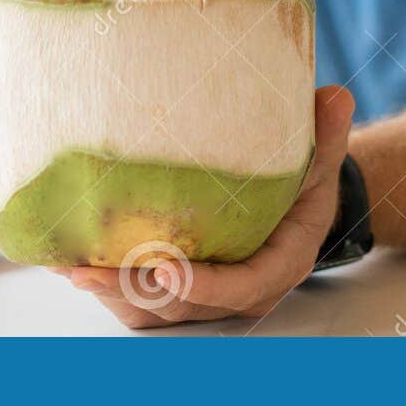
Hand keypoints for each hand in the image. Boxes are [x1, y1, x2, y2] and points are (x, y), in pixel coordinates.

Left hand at [57, 85, 354, 327]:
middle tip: (91, 270)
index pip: (240, 287)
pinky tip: (69, 262)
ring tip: (72, 269)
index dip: (203, 286)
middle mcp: (238, 290)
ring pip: (153, 309)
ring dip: (111, 293)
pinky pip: (138, 299)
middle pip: (182, 306)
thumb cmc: (303, 185)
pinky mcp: (177, 290)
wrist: (294, 205)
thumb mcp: (320, 161)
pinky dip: (106, 286)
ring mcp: (205, 296)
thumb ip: (326, 136)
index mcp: (278, 264)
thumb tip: (336, 96)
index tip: (167, 269)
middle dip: (134, 290)